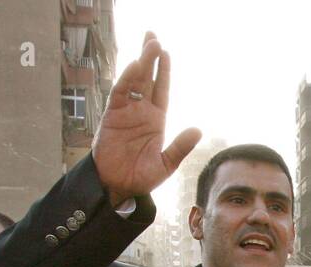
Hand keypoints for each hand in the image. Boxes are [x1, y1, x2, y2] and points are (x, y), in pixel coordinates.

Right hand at [93, 33, 201, 206]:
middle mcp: (141, 111)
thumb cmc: (141, 177)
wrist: (118, 186)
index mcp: (156, 119)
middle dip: (150, 57)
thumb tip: (197, 130)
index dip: (164, 71)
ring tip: (149, 44)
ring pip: (134, 81)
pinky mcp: (112, 116)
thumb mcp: (167, 163)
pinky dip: (126, 80)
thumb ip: (180, 147)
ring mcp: (126, 111)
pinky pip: (120, 94)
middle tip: (153, 36)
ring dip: (141, 63)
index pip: (161, 89)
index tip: (166, 53)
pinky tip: (135, 67)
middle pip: (147, 78)